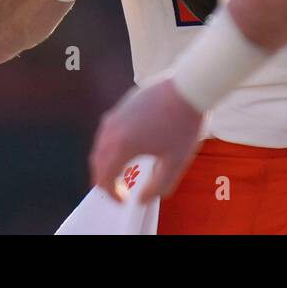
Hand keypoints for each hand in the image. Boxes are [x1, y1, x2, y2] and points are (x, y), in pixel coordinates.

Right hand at [90, 77, 204, 204]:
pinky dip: (111, 145)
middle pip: (98, 162)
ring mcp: (116, 114)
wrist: (188, 87)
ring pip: (101, 144)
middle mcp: (112, 130)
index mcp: (121, 146)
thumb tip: (142, 199)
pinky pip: (108, 130)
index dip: (111, 194)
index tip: (124, 201)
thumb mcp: (175, 162)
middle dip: (105, 179)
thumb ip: (158, 186)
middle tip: (118, 190)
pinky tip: (127, 147)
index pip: (104, 178)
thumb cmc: (184, 124)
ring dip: (106, 161)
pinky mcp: (123, 104)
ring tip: (120, 171)